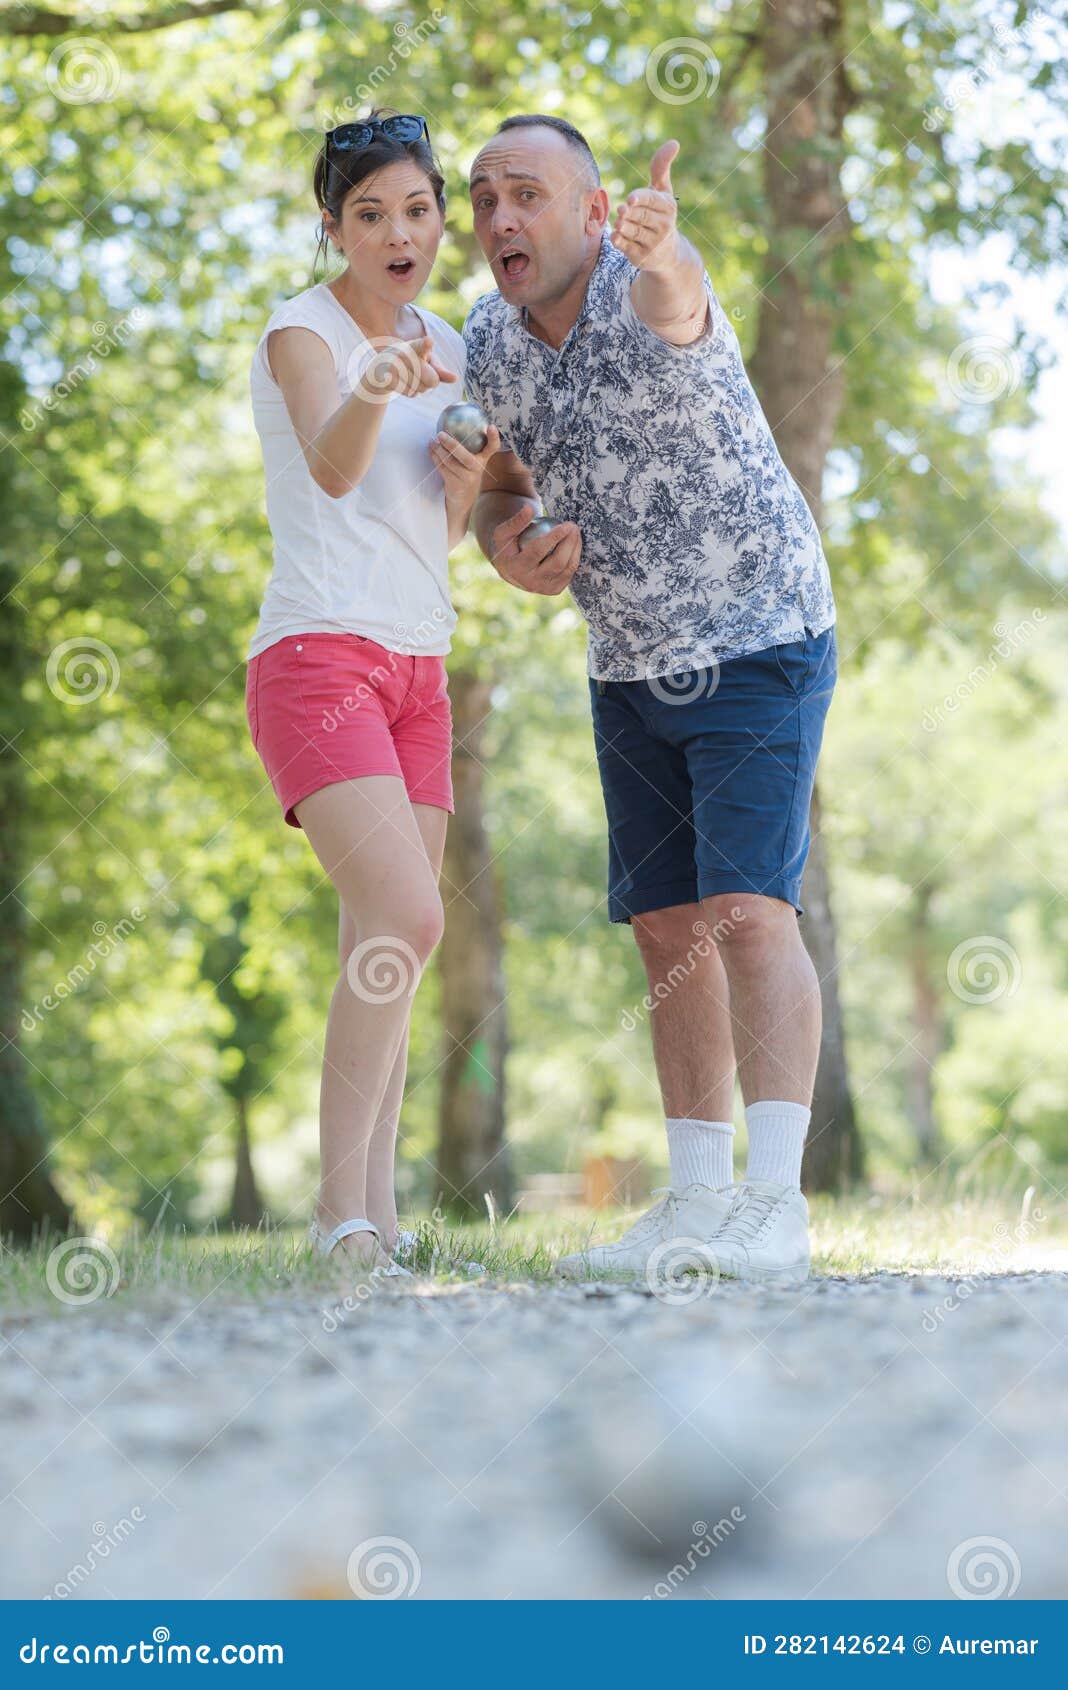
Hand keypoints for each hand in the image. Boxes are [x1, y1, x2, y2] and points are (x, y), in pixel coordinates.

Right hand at [362, 335, 458, 398]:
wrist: (381, 368)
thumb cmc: (410, 362)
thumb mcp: (427, 362)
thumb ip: (440, 370)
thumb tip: (455, 378)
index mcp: (416, 346)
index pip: (422, 345)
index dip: (426, 344)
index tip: (429, 341)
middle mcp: (404, 354)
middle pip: (433, 380)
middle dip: (430, 382)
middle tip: (418, 373)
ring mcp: (395, 366)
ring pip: (422, 389)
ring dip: (418, 388)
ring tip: (407, 376)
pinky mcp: (388, 379)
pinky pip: (411, 393)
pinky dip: (410, 392)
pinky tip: (401, 382)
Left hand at [430, 422, 500, 533]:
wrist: (463, 502)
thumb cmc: (465, 476)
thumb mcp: (471, 463)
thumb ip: (468, 448)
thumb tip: (451, 423)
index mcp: (483, 460)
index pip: (493, 448)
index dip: (493, 437)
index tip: (491, 426)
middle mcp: (477, 469)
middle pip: (465, 456)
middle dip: (451, 444)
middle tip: (440, 434)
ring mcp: (467, 478)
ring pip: (450, 462)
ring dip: (438, 451)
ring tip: (431, 441)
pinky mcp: (456, 485)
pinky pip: (443, 469)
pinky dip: (435, 458)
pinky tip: (431, 450)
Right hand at [489, 503, 581, 595]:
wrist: (509, 568)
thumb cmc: (507, 546)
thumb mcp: (504, 533)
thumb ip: (516, 521)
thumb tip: (529, 508)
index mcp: (516, 569)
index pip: (538, 551)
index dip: (554, 537)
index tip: (566, 525)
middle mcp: (530, 583)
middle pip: (557, 563)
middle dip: (569, 543)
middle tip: (573, 526)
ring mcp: (543, 589)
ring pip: (567, 569)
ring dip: (575, 548)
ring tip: (575, 532)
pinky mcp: (554, 590)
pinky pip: (569, 573)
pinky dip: (574, 557)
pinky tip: (574, 544)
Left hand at [610, 139, 680, 272]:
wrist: (667, 253)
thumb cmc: (661, 213)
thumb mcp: (663, 191)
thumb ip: (661, 167)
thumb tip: (674, 142)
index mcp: (668, 207)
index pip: (652, 200)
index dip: (641, 198)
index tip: (630, 198)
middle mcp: (663, 226)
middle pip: (641, 216)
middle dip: (629, 213)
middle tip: (621, 209)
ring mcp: (653, 244)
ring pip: (633, 232)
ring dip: (623, 226)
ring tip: (619, 222)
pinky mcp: (642, 257)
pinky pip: (627, 247)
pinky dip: (620, 241)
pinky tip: (615, 236)